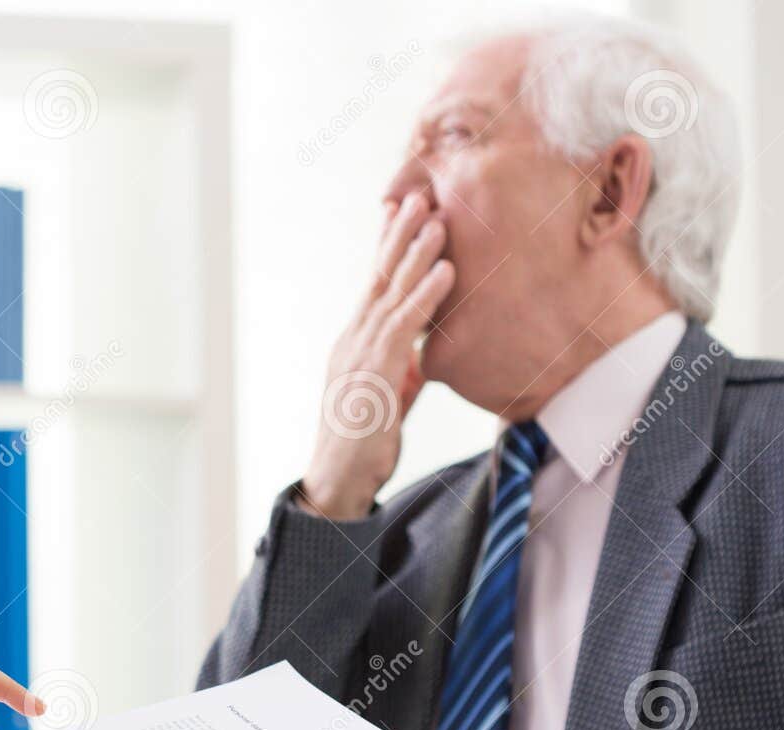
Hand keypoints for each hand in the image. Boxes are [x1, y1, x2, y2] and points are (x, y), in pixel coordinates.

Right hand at [299, 192, 455, 520]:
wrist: (338, 480)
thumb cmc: (362, 445)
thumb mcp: (388, 400)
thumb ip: (404, 373)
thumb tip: (422, 358)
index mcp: (356, 343)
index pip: (373, 286)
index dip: (387, 249)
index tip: (400, 213)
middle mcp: (354, 339)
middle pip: (378, 276)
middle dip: (398, 235)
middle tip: (418, 195)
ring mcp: (360, 353)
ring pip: (391, 292)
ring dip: (416, 253)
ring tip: (437, 218)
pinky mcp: (375, 372)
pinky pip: (405, 325)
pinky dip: (426, 295)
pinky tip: (445, 271)